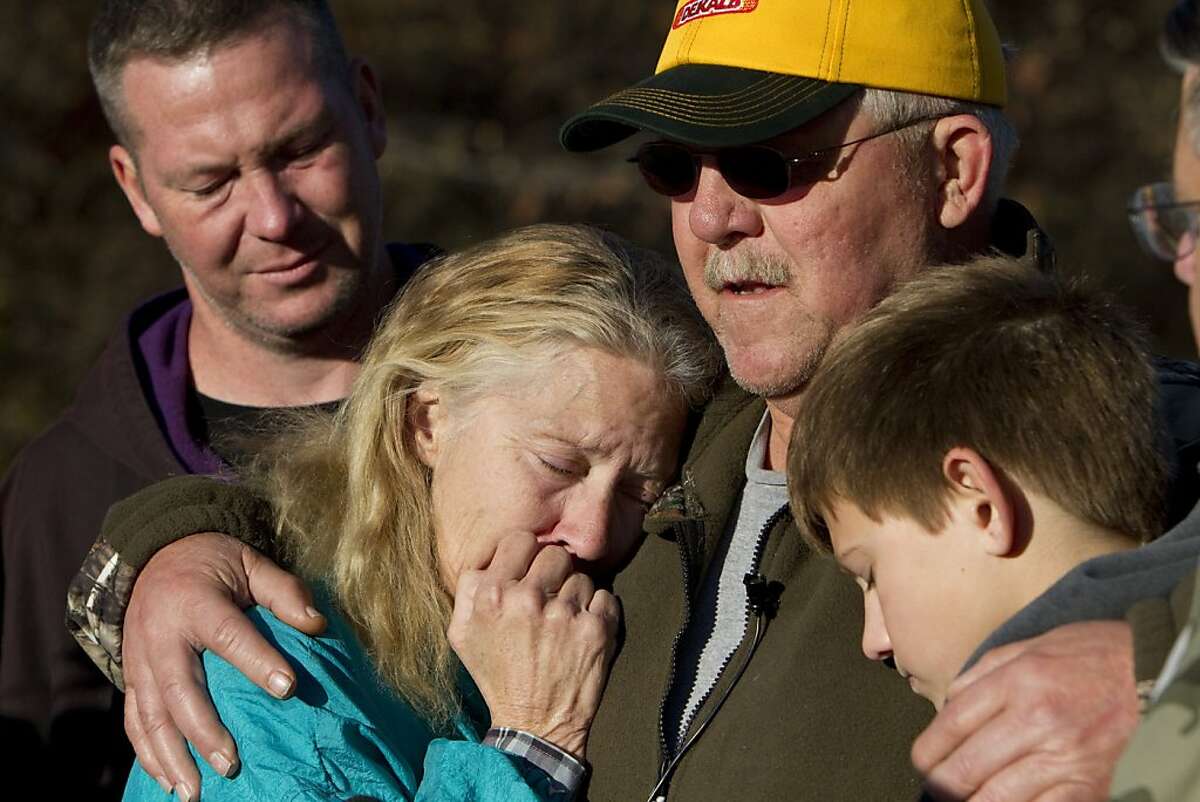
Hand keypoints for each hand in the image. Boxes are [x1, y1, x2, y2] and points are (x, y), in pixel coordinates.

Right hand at [123, 532, 325, 799]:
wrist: (155, 554)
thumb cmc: (215, 563)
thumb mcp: (251, 563)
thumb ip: (284, 592)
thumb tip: (318, 625)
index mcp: (196, 601)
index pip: (229, 634)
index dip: (258, 662)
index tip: (289, 689)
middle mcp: (161, 634)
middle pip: (180, 688)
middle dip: (204, 731)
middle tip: (231, 765)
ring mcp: (139, 659)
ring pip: (150, 715)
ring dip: (171, 757)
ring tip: (195, 793)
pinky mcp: (130, 676)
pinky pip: (134, 720)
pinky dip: (148, 755)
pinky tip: (168, 782)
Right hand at [447, 532, 619, 758]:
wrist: (535, 725)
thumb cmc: (497, 676)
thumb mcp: (461, 635)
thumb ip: (468, 589)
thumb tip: (486, 558)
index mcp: (492, 595)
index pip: (520, 539)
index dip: (526, 554)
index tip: (529, 571)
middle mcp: (528, 599)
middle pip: (555, 554)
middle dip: (554, 574)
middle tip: (548, 599)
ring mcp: (566, 613)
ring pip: (582, 577)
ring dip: (576, 597)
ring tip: (564, 623)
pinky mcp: (597, 629)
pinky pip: (605, 596)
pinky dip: (598, 612)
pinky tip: (582, 632)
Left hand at [912, 620, 1138, 801]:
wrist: (1146, 668)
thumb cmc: (1081, 655)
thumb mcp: (1023, 648)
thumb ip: (979, 677)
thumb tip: (945, 709)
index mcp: (1016, 682)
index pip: (952, 726)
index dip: (927, 751)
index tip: (921, 762)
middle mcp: (1038, 720)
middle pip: (968, 767)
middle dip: (942, 785)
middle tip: (935, 788)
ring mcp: (1065, 755)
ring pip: (998, 797)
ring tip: (963, 800)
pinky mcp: (1089, 782)